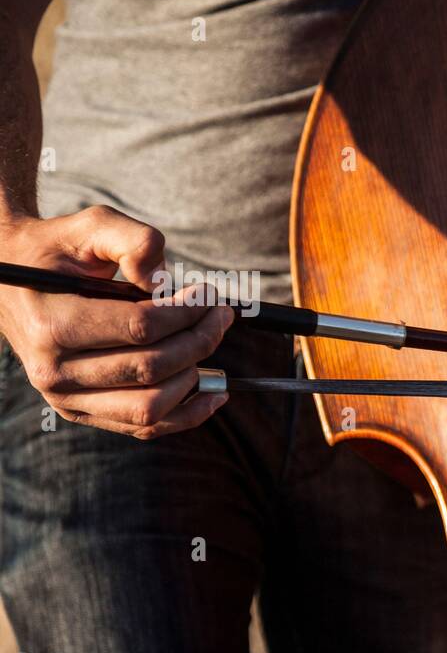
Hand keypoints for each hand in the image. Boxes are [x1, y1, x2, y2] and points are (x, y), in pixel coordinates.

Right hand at [0, 206, 232, 438]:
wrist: (13, 281)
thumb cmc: (58, 251)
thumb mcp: (91, 226)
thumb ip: (133, 240)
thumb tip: (166, 281)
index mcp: (51, 325)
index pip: (140, 328)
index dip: (187, 312)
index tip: (208, 294)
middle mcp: (54, 371)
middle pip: (151, 368)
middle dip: (199, 339)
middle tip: (219, 314)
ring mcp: (67, 399)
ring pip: (151, 405)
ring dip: (196, 375)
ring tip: (210, 339)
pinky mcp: (83, 413)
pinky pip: (145, 427)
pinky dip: (188, 414)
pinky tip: (214, 392)